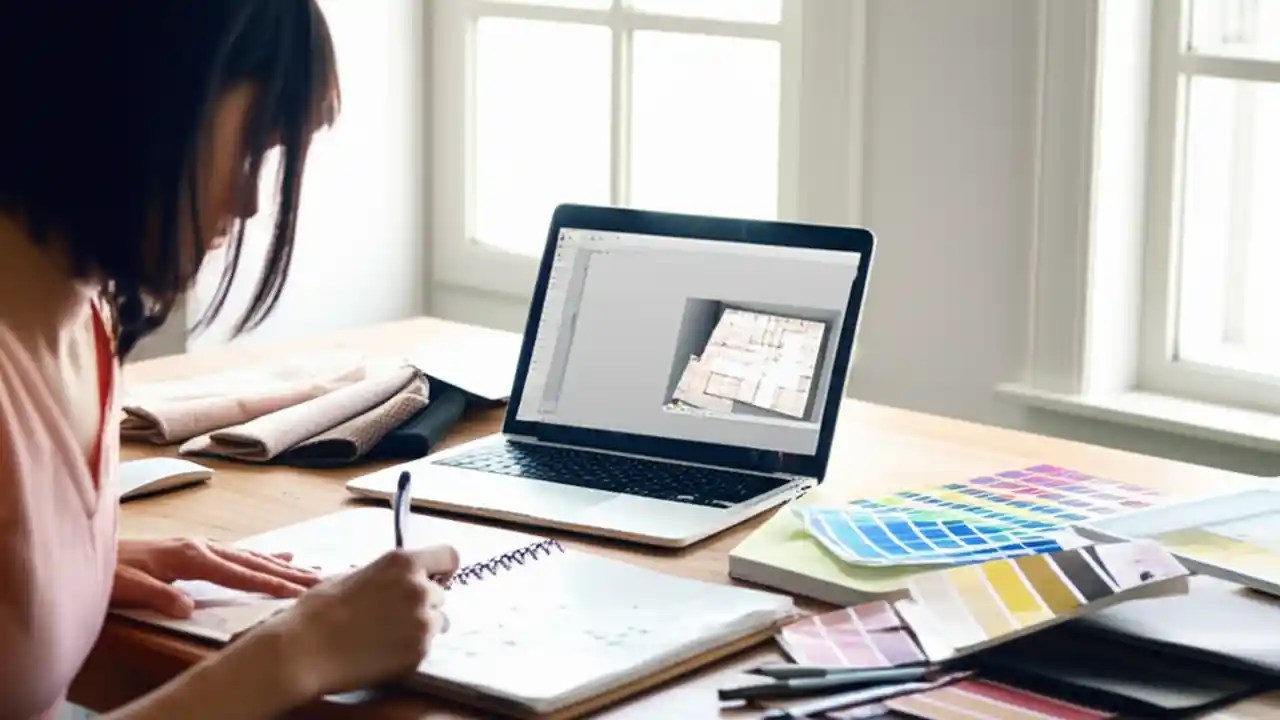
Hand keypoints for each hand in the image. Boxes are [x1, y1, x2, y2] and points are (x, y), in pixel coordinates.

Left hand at [112, 537, 321, 617]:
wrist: (88, 552)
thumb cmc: (108, 572)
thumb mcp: (127, 587)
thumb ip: (159, 595)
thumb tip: (189, 607)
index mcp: (191, 557)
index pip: (239, 574)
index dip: (270, 584)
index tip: (299, 592)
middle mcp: (202, 547)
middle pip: (254, 562)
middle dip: (289, 572)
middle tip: (321, 580)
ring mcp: (201, 546)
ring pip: (250, 556)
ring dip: (282, 564)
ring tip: (312, 569)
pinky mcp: (197, 550)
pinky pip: (239, 554)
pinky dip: (263, 556)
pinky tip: (279, 555)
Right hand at [263, 545, 458, 699]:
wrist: (305, 650)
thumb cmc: (319, 610)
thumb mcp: (353, 575)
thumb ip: (385, 576)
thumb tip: (394, 580)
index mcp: (403, 563)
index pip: (449, 557)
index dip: (441, 569)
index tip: (434, 578)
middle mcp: (420, 589)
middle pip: (440, 594)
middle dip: (423, 603)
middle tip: (393, 615)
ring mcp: (423, 622)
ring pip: (437, 622)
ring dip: (420, 627)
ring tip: (387, 635)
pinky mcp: (420, 652)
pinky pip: (425, 647)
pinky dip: (410, 650)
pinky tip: (383, 651)